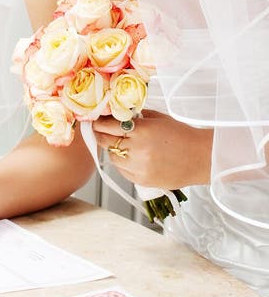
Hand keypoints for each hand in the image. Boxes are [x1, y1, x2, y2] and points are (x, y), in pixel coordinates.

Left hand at [93, 110, 212, 189]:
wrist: (200, 158)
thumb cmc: (180, 135)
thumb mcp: (157, 118)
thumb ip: (135, 117)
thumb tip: (115, 116)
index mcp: (141, 130)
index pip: (108, 125)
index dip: (99, 122)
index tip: (95, 120)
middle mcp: (138, 149)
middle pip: (106, 142)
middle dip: (101, 135)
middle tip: (100, 130)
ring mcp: (139, 167)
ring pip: (113, 158)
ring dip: (112, 150)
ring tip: (120, 144)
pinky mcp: (142, 181)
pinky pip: (123, 171)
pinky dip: (123, 164)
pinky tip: (131, 157)